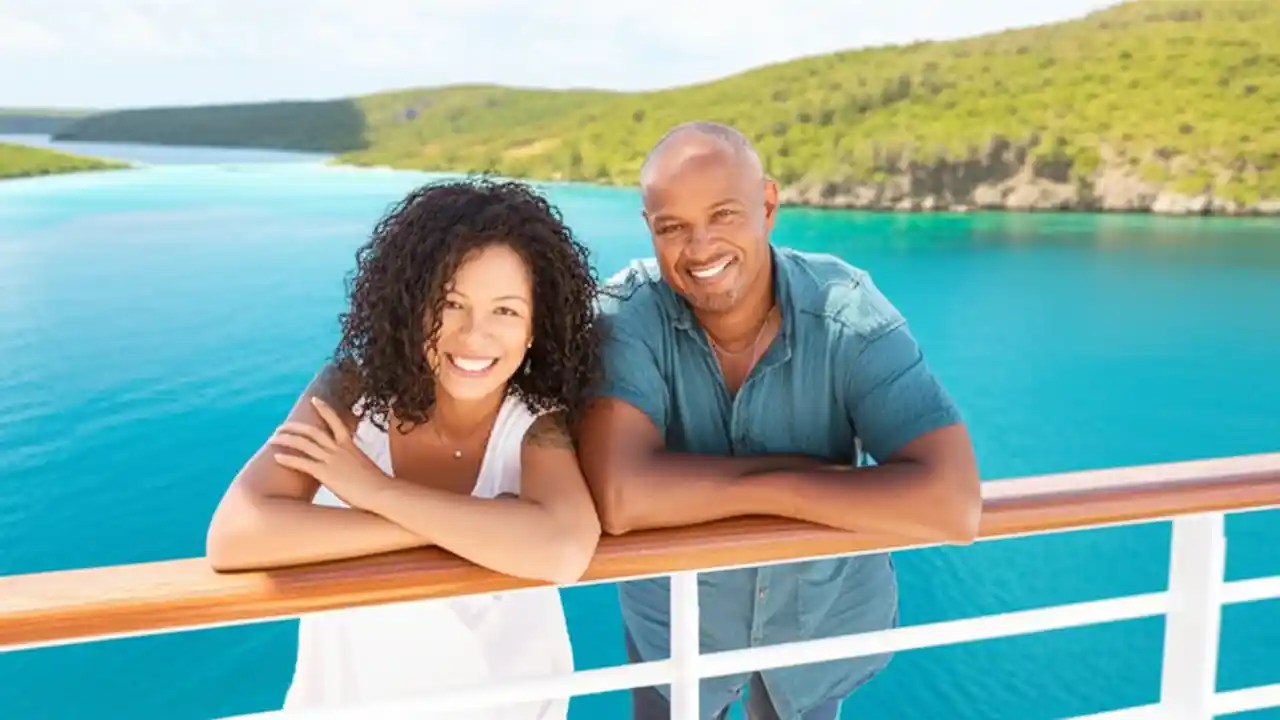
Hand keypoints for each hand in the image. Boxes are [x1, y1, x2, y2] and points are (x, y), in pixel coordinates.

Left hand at [270, 397, 387, 509]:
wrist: (382, 493)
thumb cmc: (379, 486)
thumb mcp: (367, 469)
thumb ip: (358, 465)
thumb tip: (358, 471)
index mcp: (350, 445)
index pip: (335, 420)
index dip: (324, 409)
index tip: (315, 400)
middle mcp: (339, 449)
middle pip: (312, 431)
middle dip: (294, 427)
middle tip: (281, 427)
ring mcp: (331, 460)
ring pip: (303, 444)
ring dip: (285, 440)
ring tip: (272, 439)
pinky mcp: (325, 473)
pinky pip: (302, 462)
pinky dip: (288, 459)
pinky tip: (276, 458)